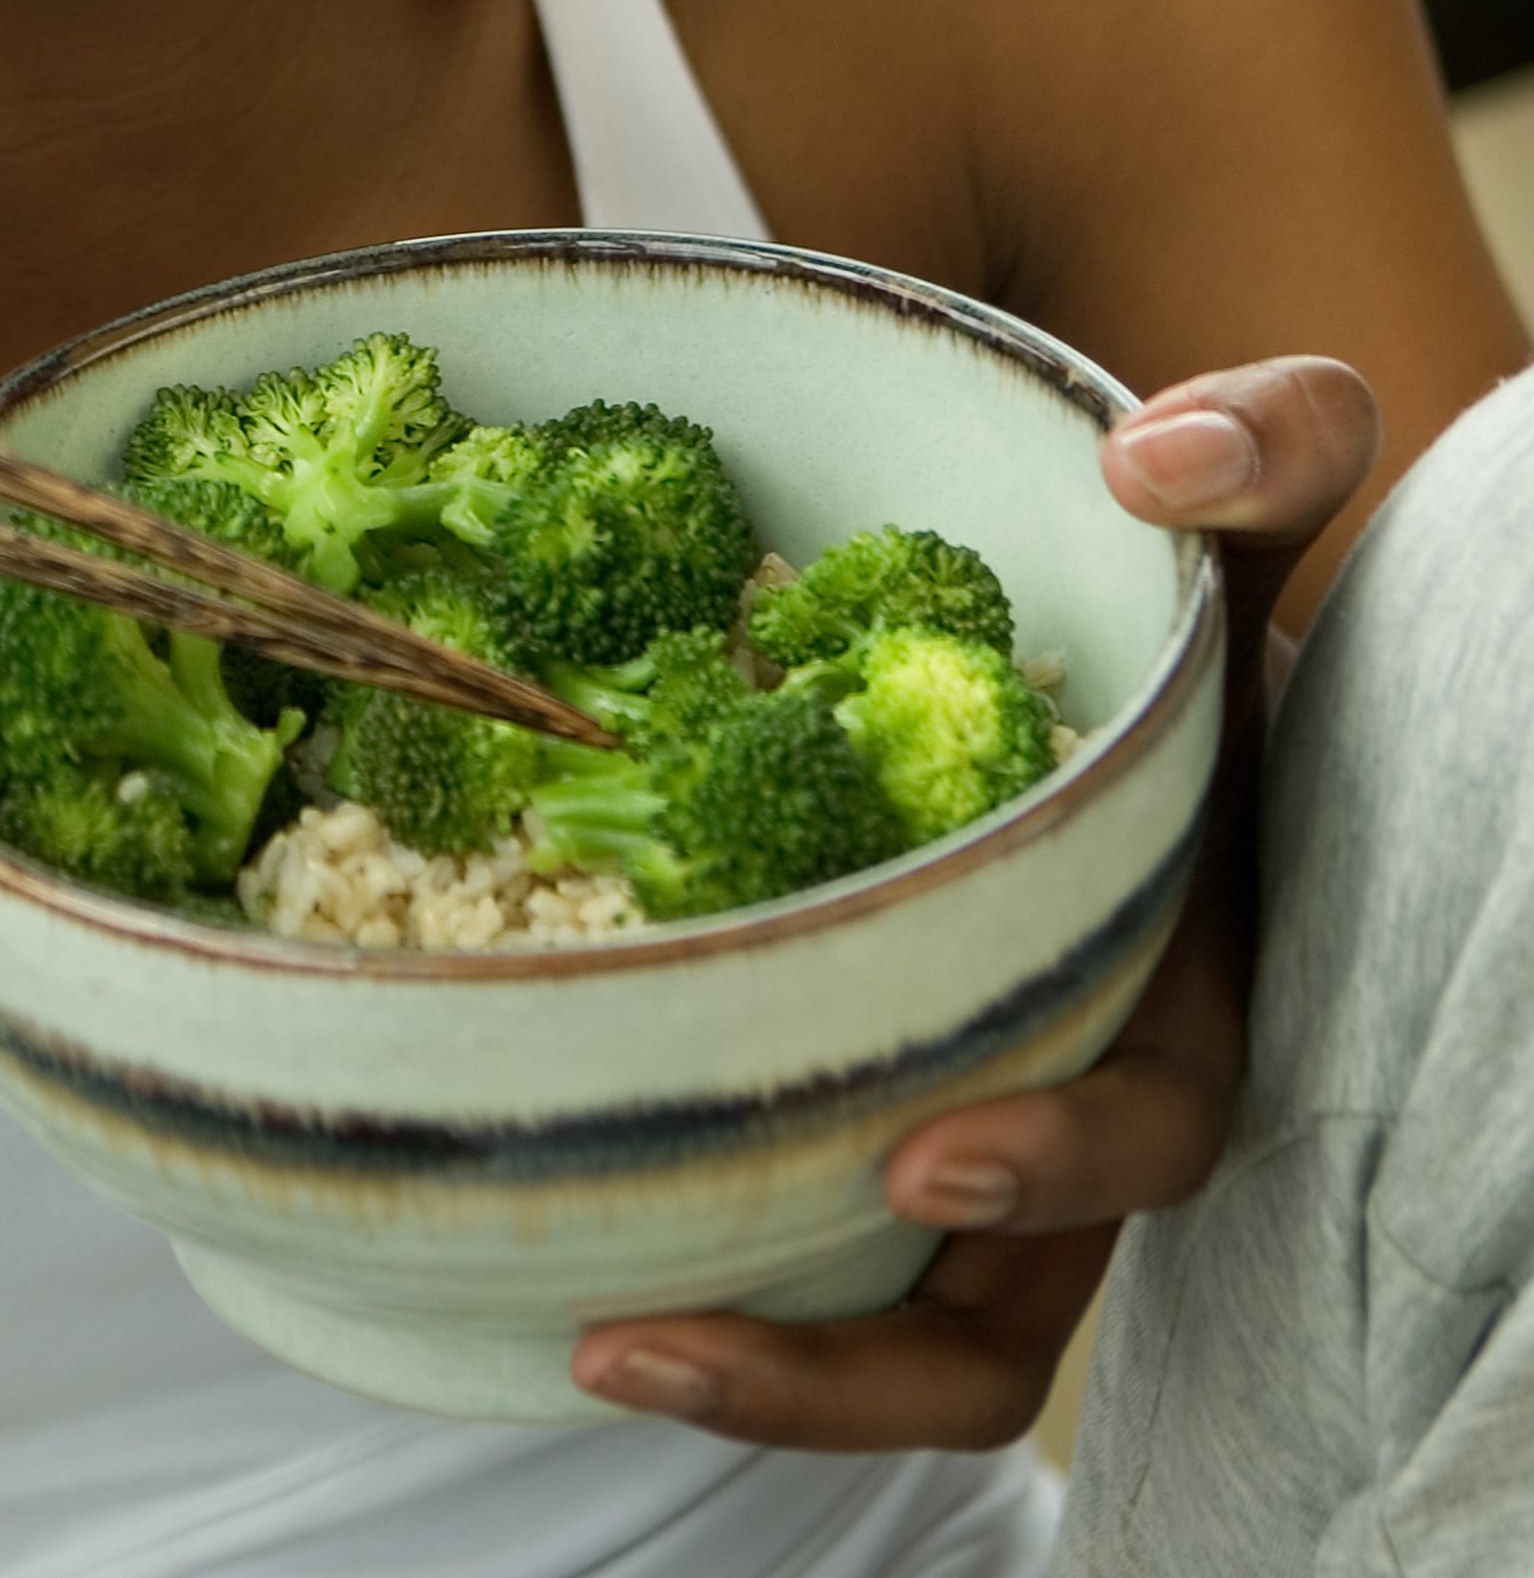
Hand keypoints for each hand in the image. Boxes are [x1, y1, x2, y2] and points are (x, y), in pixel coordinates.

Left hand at [569, 358, 1382, 1446]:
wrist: (1057, 642)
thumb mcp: (1237, 516)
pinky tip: (550, 1277)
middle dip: (837, 1366)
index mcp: (1176, 989)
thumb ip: (1272, 452)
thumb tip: (1166, 457)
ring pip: (880, 1335)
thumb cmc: (1157, 605)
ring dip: (751, 1370)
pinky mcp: (839, 1125)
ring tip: (590, 1346)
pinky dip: (693, 1284)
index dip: (1059, 1164)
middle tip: (653, 1331)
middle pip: (987, 1321)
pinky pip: (787, 1259)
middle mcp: (1066, 1094)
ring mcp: (952, 1130)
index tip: (922, 1156)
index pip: (1157, 1125)